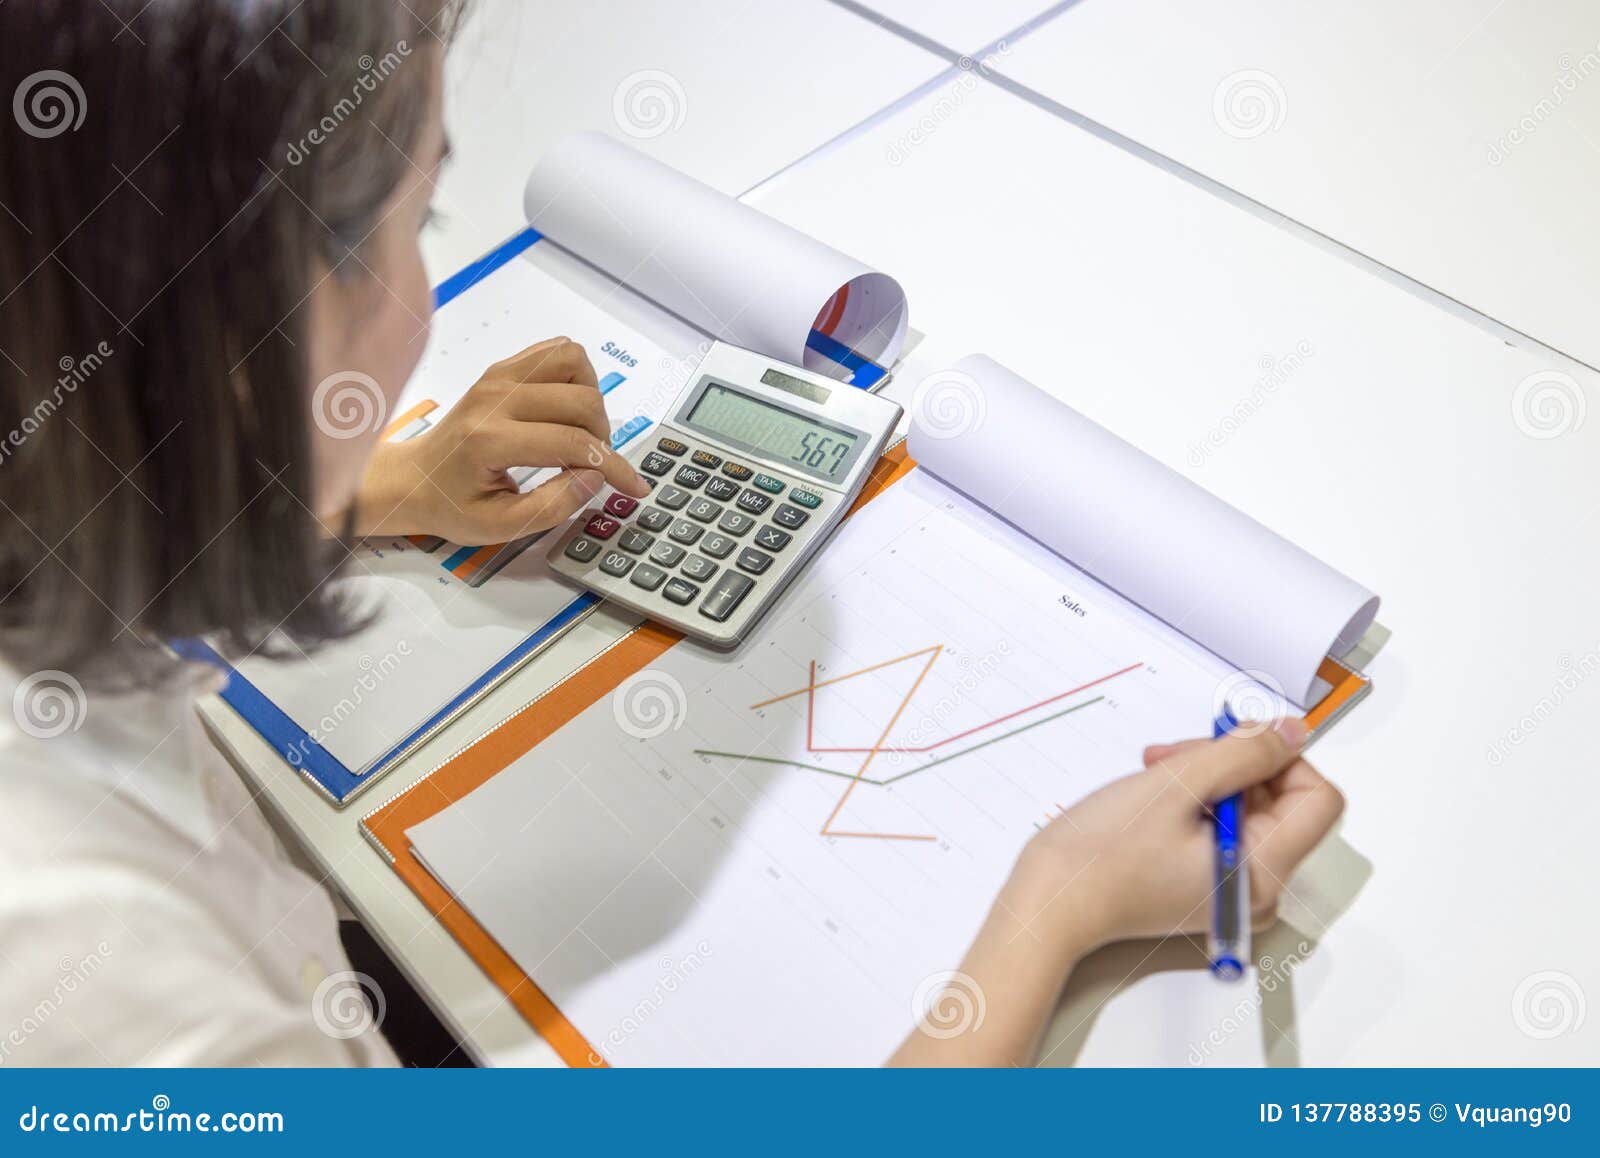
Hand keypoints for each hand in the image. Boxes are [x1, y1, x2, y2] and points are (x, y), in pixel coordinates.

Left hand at [354, 337, 649, 543]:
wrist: (415, 478)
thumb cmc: (452, 504)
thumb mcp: (500, 526)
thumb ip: (553, 505)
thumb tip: (595, 476)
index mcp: (491, 440)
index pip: (573, 444)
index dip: (614, 468)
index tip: (634, 488)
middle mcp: (496, 398)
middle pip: (582, 401)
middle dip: (603, 437)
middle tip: (590, 465)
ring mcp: (499, 376)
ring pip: (575, 361)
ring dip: (591, 399)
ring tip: (579, 432)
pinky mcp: (503, 368)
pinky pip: (557, 351)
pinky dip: (576, 376)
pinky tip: (567, 409)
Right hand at [1006, 716, 1342, 951]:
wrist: (1051, 903)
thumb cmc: (1105, 853)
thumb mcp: (1178, 785)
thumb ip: (1245, 753)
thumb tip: (1295, 732)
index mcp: (1262, 872)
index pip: (1317, 799)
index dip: (1282, 758)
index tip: (1233, 742)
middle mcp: (1257, 890)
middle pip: (1280, 802)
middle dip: (1234, 765)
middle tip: (1176, 755)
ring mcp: (1231, 891)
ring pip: (1248, 810)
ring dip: (1207, 778)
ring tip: (1157, 772)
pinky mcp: (1205, 885)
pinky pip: (1223, 830)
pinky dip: (1195, 802)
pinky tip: (1156, 793)